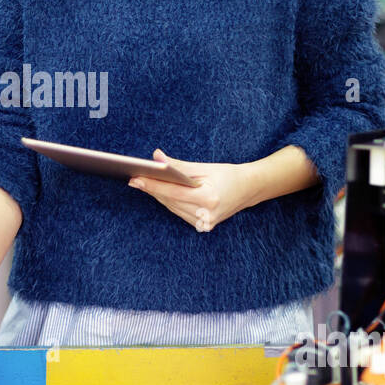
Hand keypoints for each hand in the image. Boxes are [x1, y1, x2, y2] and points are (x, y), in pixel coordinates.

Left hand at [128, 148, 252, 231]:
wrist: (249, 189)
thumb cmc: (228, 175)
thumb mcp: (204, 168)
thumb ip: (178, 166)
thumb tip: (156, 158)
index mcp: (208, 199)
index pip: (173, 193)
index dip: (153, 185)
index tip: (136, 179)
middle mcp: (205, 215)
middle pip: (170, 201)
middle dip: (152, 189)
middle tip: (135, 178)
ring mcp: (204, 223)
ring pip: (172, 207)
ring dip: (158, 195)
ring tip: (144, 182)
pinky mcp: (202, 226)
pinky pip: (178, 212)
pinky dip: (169, 201)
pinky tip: (160, 192)